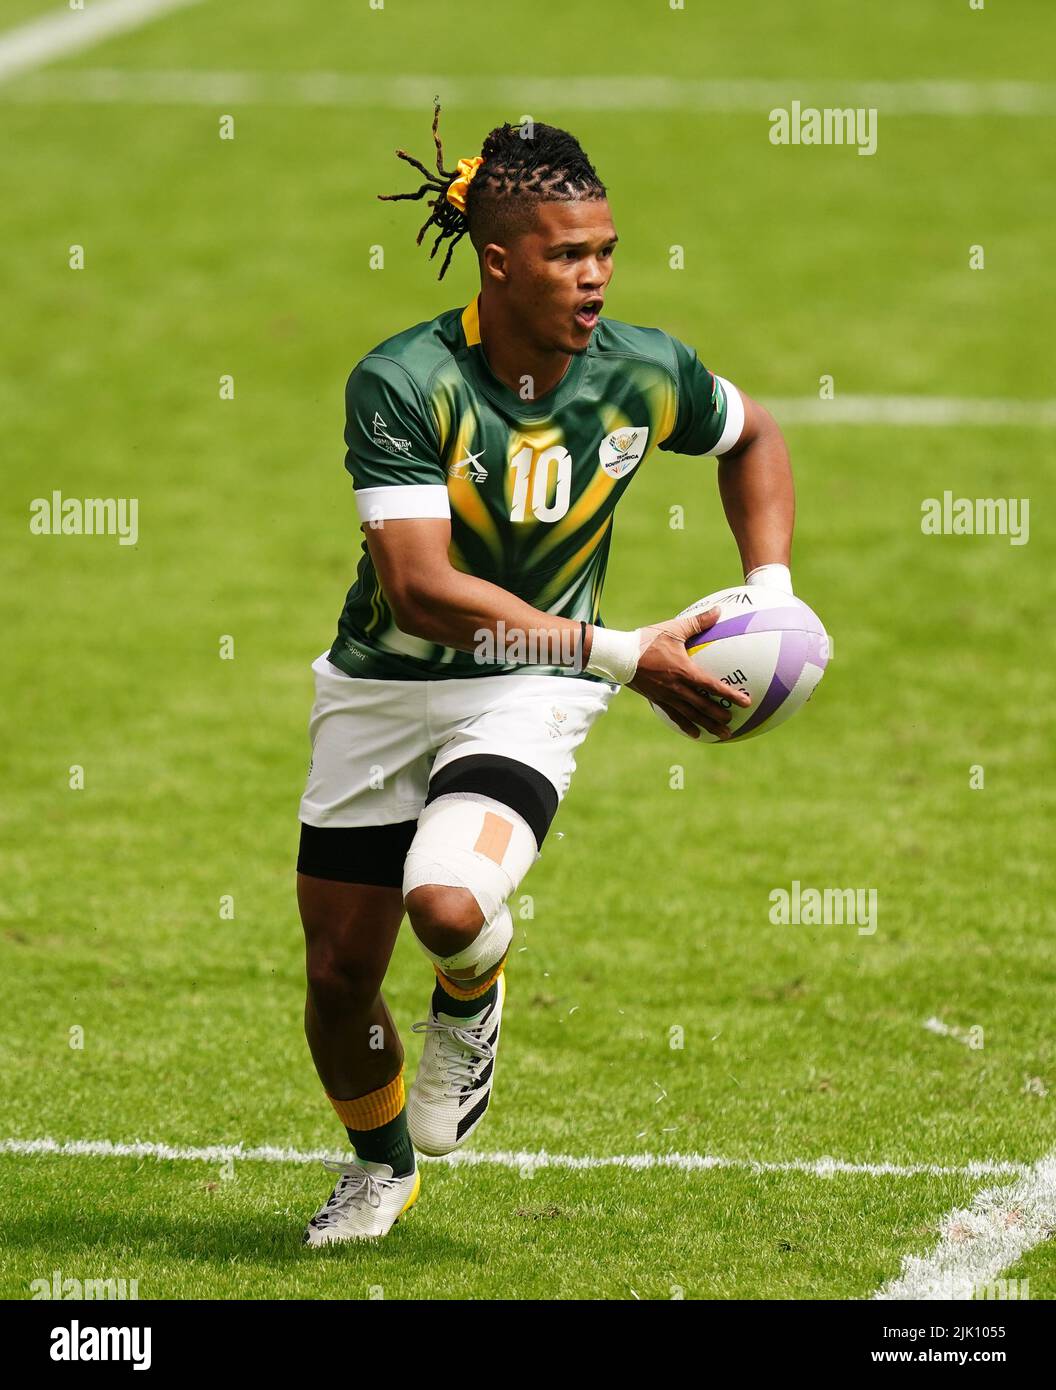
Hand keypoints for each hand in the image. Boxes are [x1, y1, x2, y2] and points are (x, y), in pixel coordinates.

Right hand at [627, 609, 751, 740]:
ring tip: (721, 734)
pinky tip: (694, 733)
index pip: (711, 685)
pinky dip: (686, 725)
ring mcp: (666, 696)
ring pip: (690, 715)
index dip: (730, 694)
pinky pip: (674, 716)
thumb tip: (718, 611)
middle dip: (719, 715)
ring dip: (707, 725)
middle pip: (702, 706)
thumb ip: (698, 622)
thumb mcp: (673, 628)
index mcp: (684, 671)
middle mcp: (677, 687)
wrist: (619, 656)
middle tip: (734, 724)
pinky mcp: (656, 700)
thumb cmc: (647, 640)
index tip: (746, 702)